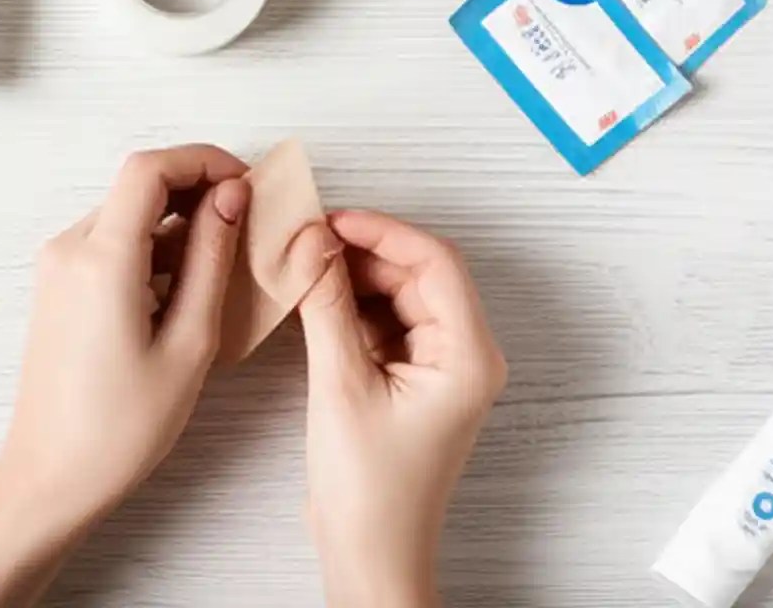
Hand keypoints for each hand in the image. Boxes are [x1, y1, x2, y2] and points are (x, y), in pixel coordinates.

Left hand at [2, 143, 253, 517]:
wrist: (51, 476)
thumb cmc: (121, 427)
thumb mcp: (189, 343)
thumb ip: (212, 260)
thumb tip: (230, 198)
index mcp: (100, 259)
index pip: (150, 169)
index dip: (204, 161)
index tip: (246, 183)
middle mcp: (69, 251)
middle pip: (138, 186)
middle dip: (197, 191)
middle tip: (247, 224)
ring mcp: (58, 269)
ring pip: (127, 215)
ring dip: (177, 224)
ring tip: (224, 267)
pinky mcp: (58, 288)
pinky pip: (111, 245)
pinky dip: (152, 250)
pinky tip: (184, 291)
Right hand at [298, 210, 507, 607]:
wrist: (370, 553)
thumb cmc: (369, 491)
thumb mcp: (340, 386)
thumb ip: (327, 306)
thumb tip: (312, 244)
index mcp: (467, 356)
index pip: (435, 263)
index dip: (382, 231)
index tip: (332, 219)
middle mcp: (465, 355)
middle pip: (419, 274)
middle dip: (364, 252)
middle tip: (308, 239)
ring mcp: (440, 368)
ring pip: (400, 296)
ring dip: (356, 278)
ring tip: (305, 266)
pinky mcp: (415, 379)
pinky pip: (387, 323)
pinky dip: (353, 307)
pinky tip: (315, 298)